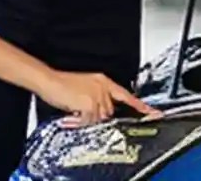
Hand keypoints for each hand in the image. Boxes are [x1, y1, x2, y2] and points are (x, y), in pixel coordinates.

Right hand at [37, 70, 160, 127]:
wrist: (48, 80)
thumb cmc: (62, 85)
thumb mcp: (84, 88)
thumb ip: (97, 98)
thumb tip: (102, 113)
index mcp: (104, 81)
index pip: (126, 95)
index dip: (140, 105)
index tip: (152, 112)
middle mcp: (103, 87)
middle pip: (110, 112)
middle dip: (98, 116)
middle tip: (82, 112)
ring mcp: (97, 95)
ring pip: (100, 118)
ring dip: (88, 119)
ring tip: (75, 110)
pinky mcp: (90, 103)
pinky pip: (90, 121)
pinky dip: (81, 121)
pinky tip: (73, 113)